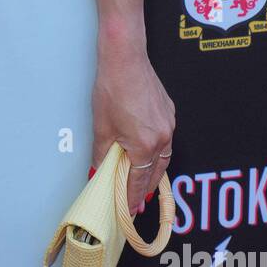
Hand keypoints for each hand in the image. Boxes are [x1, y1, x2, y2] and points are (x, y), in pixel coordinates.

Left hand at [91, 31, 175, 214]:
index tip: (130, 208)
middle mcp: (163, 137)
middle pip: (156, 172)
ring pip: (163, 156)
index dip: (133, 196)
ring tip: (142, 180)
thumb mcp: (101, 126)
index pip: (140, 181)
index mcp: (146, 145)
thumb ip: (102, 154)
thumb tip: (99, 170)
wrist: (125, 58)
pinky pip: (165, 139)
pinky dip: (156, 150)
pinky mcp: (168, 111)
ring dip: (153, 170)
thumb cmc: (112, 88)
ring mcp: (168, 124)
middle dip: (146, 188)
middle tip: (138, 201)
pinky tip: (147, 150)